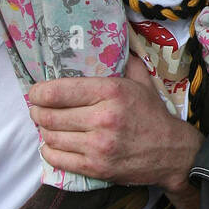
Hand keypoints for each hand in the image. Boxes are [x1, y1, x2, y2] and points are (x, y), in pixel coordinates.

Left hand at [27, 52, 199, 190]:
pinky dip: (49, 151)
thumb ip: (124, 61)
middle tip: (38, 110)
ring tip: (47, 126)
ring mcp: (99, 146)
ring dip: (43, 131)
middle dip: (37, 112)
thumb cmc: (153, 115)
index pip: (57, 91)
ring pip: (51, 137)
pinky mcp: (96, 168)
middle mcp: (103, 118)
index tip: (35, 93)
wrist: (173, 153)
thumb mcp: (142, 82)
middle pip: (49, 116)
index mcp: (111, 92)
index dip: (38, 93)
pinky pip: (58, 159)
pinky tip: (53, 145)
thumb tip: (109, 40)